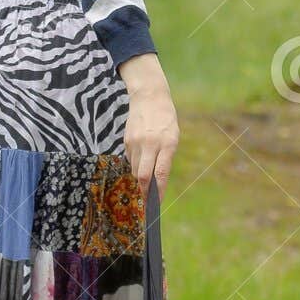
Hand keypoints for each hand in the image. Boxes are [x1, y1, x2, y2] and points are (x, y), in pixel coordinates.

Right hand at [118, 53, 178, 199]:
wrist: (149, 96)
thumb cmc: (165, 118)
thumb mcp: (173, 136)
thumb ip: (166, 157)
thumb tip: (158, 179)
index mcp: (167, 143)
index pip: (161, 173)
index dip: (159, 191)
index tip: (157, 203)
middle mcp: (150, 144)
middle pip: (143, 175)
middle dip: (145, 191)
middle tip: (147, 201)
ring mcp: (136, 142)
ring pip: (135, 170)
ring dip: (140, 179)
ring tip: (145, 182)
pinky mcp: (126, 141)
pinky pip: (130, 160)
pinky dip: (136, 165)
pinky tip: (141, 159)